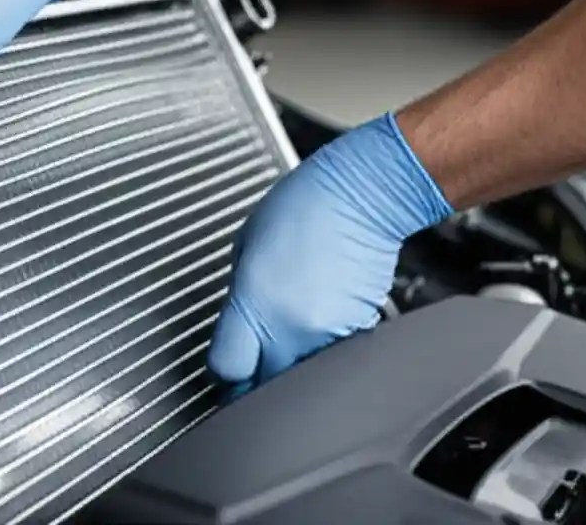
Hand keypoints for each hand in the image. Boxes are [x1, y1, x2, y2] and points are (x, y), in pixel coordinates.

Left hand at [207, 112, 453, 386]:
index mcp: (252, 304)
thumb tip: (237, 331)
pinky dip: (322, 355)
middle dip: (256, 383)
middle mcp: (288, 328)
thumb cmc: (303, 207)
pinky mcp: (357, 334)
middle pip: (263, 389)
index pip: (227, 369)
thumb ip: (239, 299)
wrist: (361, 196)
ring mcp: (325, 335)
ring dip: (291, 371)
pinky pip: (331, 362)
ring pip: (300, 381)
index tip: (229, 370)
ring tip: (291, 341)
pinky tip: (319, 328)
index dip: (224, 375)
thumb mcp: (246, 248)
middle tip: (256, 368)